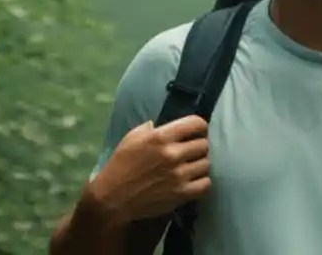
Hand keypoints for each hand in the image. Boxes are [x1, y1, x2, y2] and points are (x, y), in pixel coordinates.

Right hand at [85, 115, 211, 225]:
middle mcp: (173, 154)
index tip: (196, 132)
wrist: (114, 197)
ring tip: (191, 167)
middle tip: (191, 151)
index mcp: (160, 137)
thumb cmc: (121, 164)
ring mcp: (179, 175)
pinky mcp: (182, 194)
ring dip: (199, 164)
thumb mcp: (131, 138)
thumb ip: (149, 128)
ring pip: (206, 164)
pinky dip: (202, 182)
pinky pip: (206, 184)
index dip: (199, 127)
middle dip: (198, 146)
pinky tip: (193, 181)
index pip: (196, 124)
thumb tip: (163, 125)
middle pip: (204, 145)